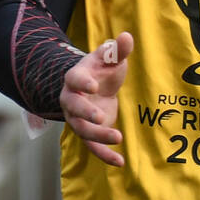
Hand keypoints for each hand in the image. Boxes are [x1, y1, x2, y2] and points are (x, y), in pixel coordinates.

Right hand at [59, 32, 134, 166]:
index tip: (93, 85)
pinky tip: (120, 162)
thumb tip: (127, 37)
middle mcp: (71, 100)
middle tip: (100, 116)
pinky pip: (93, 147)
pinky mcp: (88, 133)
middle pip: (73, 108)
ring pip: (83, 130)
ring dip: (98, 136)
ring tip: (118, 137)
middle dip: (85, 112)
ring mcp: (78, 119)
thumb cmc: (102, 69)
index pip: (74, 80)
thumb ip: (118, 50)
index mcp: (75, 78)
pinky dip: (105, 155)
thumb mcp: (110, 58)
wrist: (94, 87)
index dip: (82, 83)